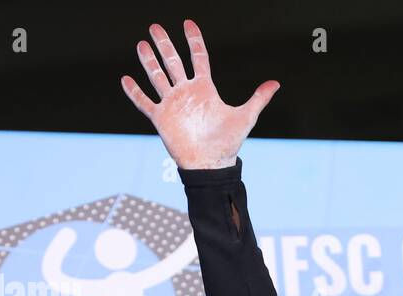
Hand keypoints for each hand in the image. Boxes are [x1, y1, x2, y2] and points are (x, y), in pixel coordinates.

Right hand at [121, 19, 279, 169]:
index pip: (198, 58)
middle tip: (155, 27)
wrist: (210, 164)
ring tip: (142, 44)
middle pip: (173, 62)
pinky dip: (134, 91)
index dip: (193, 41)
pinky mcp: (160, 117)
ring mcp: (172, 104)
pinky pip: (144, 101)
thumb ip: (258, 98)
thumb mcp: (246, 116)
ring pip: (157, 76)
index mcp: (205, 89)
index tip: (188, 24)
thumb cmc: (228, 142)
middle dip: (164, 44)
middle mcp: (186, 92)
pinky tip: (126, 79)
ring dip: (149, 61)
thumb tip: (276, 83)